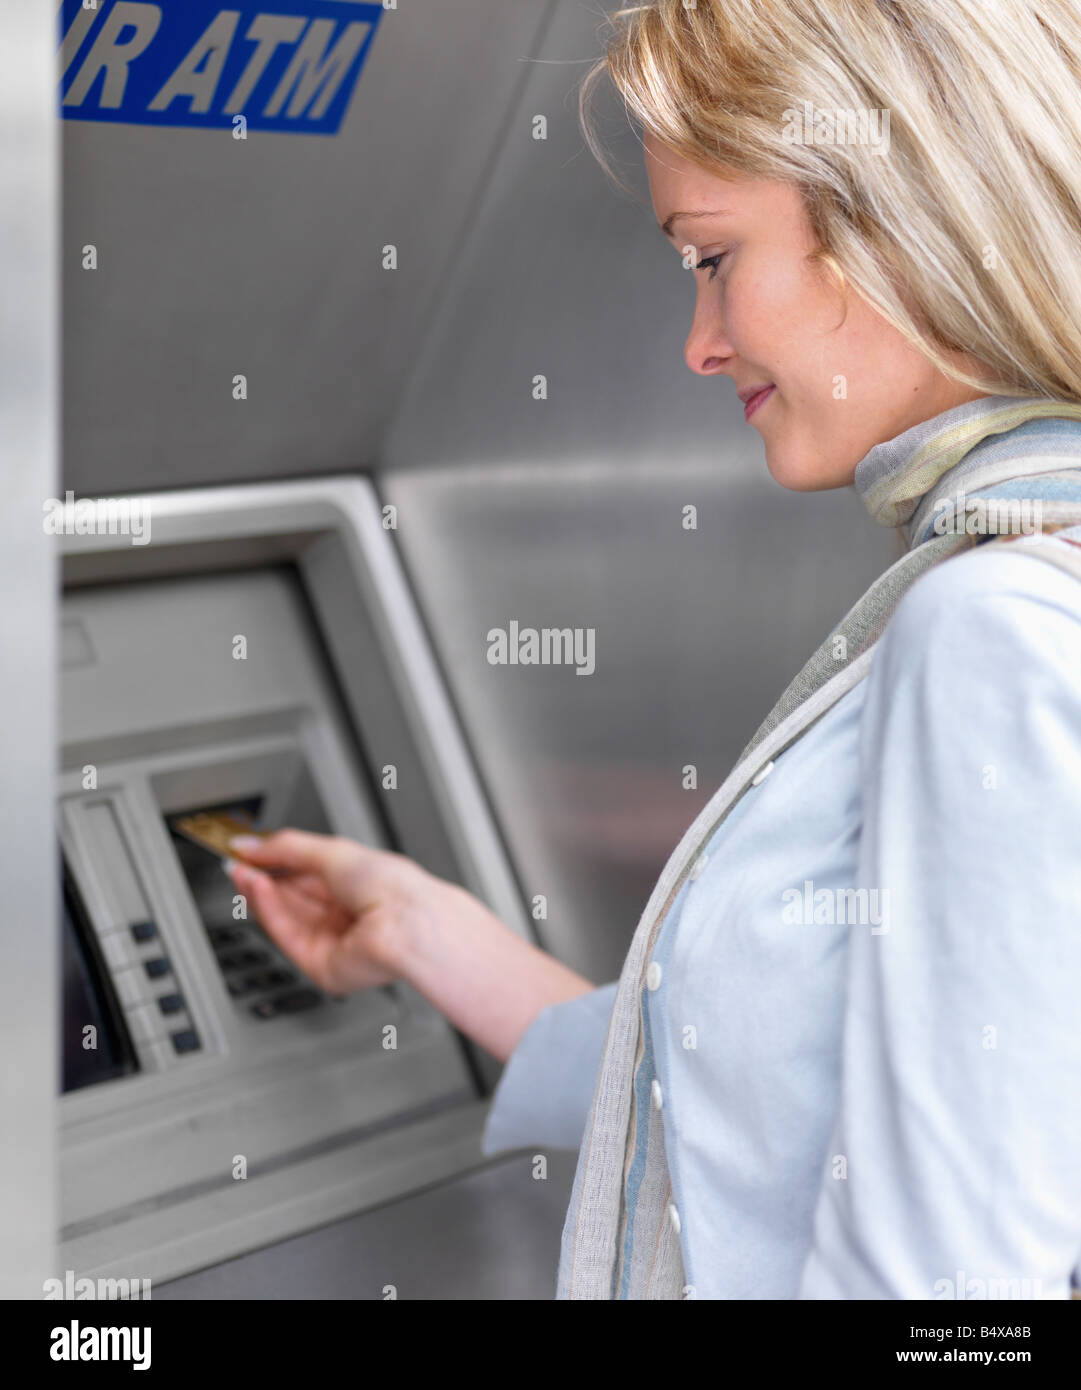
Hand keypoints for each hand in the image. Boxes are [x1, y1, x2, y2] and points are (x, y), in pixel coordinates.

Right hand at [226, 829, 438, 993]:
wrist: (408, 924)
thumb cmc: (392, 888)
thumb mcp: (332, 851)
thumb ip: (287, 848)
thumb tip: (250, 845)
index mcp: (357, 885)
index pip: (306, 874)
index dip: (275, 863)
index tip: (248, 852)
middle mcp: (345, 914)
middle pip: (291, 897)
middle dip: (263, 878)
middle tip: (238, 863)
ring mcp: (333, 942)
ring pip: (285, 917)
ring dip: (261, 893)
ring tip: (242, 872)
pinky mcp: (321, 966)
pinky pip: (287, 936)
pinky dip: (269, 911)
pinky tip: (257, 888)